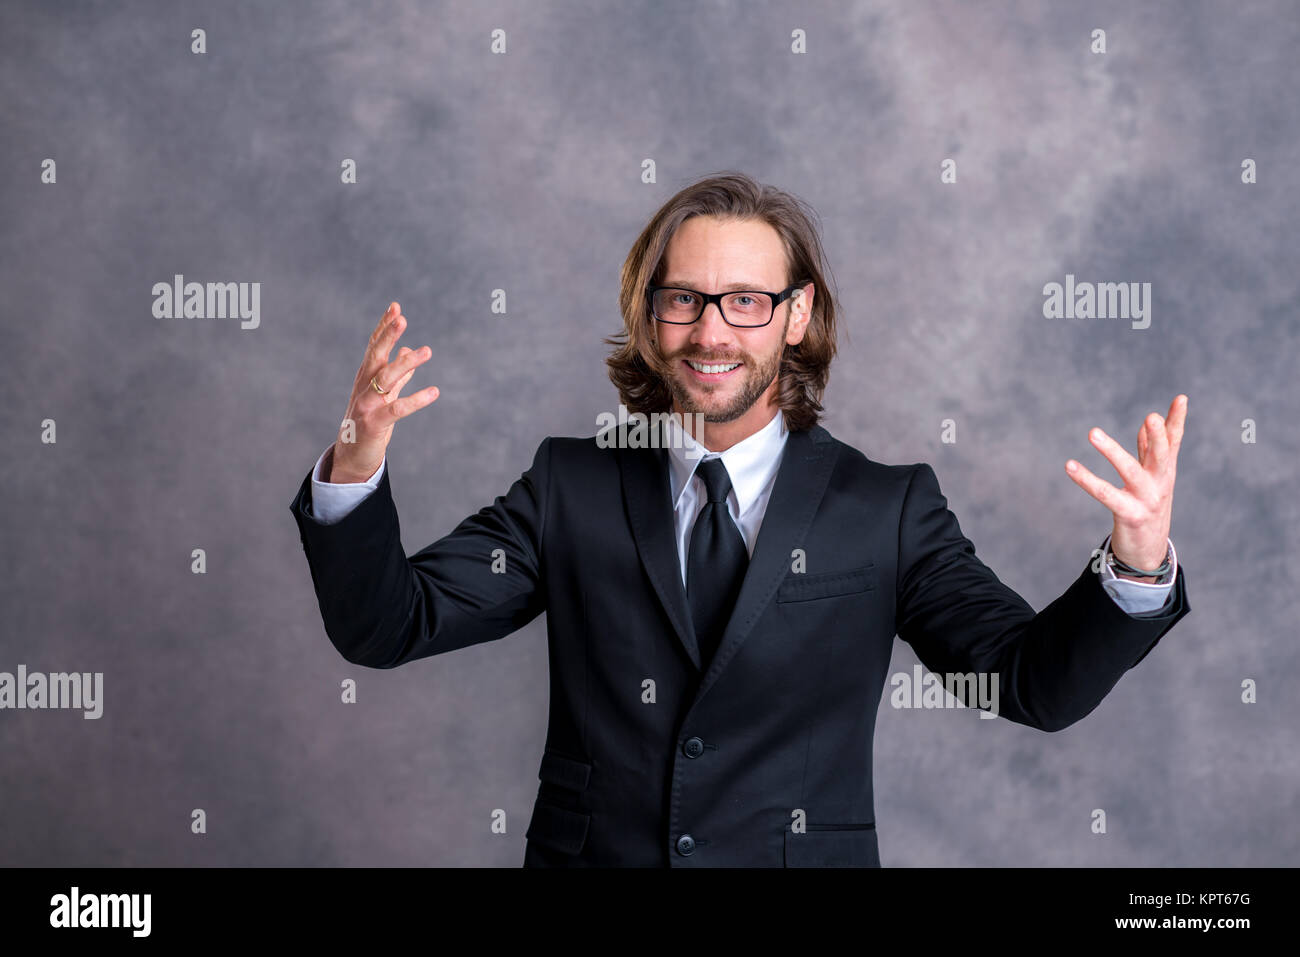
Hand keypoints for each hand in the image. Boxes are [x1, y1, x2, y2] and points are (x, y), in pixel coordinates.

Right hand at [328, 301, 438, 482]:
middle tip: (402, 317)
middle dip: (387, 336)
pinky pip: (397, 409)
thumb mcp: (384, 396)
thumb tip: (407, 351)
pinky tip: (434, 392)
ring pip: (386, 379)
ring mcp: (366, 405)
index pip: (374, 347)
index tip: (395, 307)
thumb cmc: (369, 423)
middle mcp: (363, 387)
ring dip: (406, 363)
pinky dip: (416, 400)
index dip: (384, 327)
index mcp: (366, 378)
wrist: (353, 456)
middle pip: (375, 356)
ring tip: (427, 350)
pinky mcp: (374, 424)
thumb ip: (397, 375)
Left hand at [1065, 394, 1186, 581]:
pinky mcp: (1130, 515)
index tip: (1181, 398)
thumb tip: (1149, 422)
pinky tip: (1070, 466)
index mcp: (1165, 471)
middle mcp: (1160, 484)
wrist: (1148, 550)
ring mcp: (1147, 500)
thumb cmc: (1148, 506)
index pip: (1174, 442)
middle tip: (1151, 417)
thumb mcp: (1153, 477)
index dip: (1177, 421)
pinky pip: (1106, 495)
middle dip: (1158, 437)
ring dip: (1112, 452)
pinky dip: (1087, 480)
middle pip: (1162, 456)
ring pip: (1130, 472)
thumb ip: (1149, 449)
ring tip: (1092, 432)